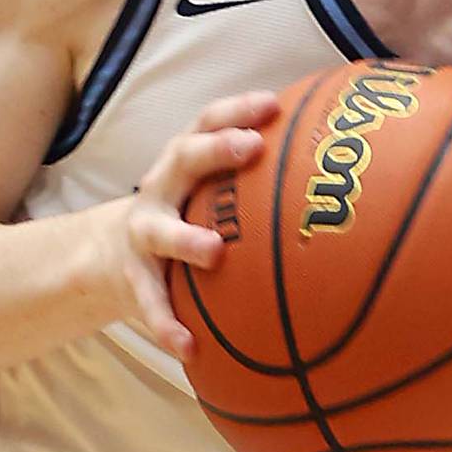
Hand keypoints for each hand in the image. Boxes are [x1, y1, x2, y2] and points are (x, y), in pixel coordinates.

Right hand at [90, 90, 278, 358]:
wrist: (109, 258)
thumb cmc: (188, 216)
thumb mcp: (211, 191)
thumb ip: (259, 182)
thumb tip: (342, 175)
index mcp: (185, 161)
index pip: (208, 121)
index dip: (238, 109)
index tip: (274, 104)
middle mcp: (162, 188)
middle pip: (183, 157)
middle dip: (216, 149)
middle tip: (252, 147)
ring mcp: (144, 234)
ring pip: (160, 231)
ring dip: (187, 238)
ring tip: (215, 252)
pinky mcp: (134, 279)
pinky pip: (151, 303)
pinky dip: (168, 325)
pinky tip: (190, 348)